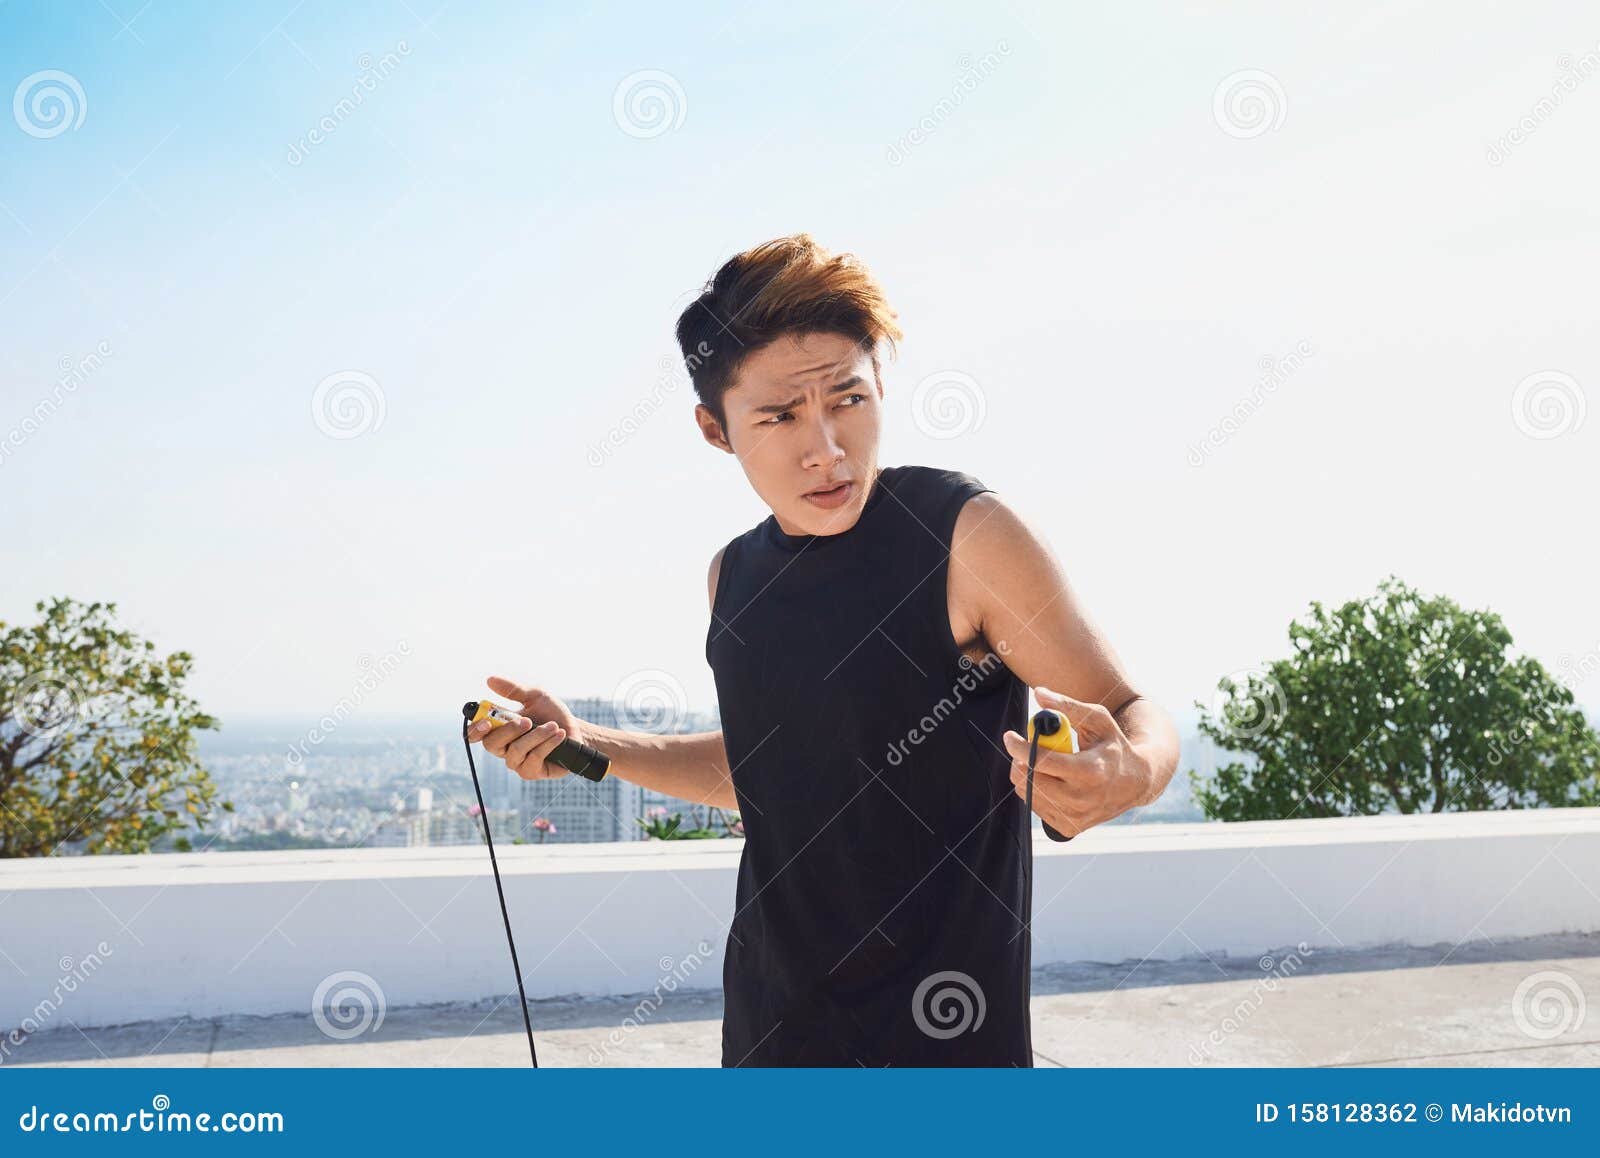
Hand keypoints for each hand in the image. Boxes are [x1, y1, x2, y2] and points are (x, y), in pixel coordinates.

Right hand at [469, 675, 584, 780]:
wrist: (575, 730)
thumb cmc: (551, 714)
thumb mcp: (535, 696)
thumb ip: (513, 690)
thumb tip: (490, 680)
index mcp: (498, 730)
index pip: (476, 734)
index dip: (475, 730)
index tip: (486, 721)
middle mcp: (504, 748)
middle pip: (492, 744)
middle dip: (509, 730)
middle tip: (527, 721)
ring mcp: (517, 762)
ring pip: (516, 751)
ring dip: (536, 736)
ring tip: (553, 726)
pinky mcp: (531, 772)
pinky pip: (534, 759)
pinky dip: (548, 744)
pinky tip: (559, 735)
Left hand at [1000, 686, 1151, 838]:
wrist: (1136, 782)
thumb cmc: (1113, 745)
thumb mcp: (1098, 720)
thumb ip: (1068, 706)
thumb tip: (1038, 693)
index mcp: (1091, 770)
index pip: (1041, 761)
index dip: (1020, 747)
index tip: (1009, 735)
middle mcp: (1082, 798)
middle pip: (1029, 779)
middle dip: (1019, 760)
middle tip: (1026, 747)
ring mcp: (1075, 817)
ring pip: (1028, 792)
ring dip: (1027, 773)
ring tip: (1047, 763)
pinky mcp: (1069, 828)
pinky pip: (1035, 805)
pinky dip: (1036, 790)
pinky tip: (1055, 781)